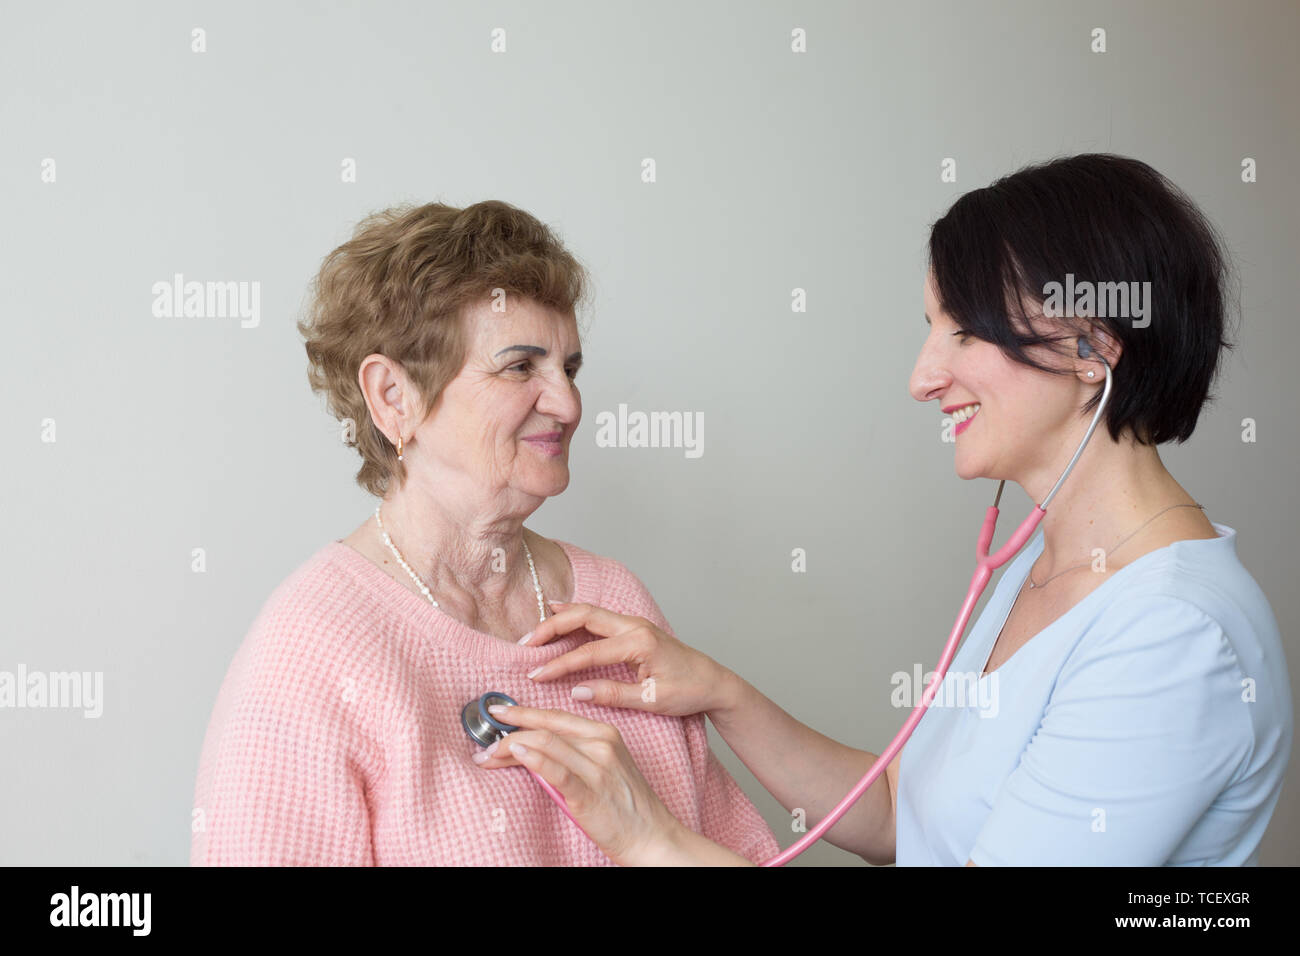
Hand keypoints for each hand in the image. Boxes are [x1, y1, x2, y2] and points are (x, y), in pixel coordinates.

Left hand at [473, 703, 686, 865]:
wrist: (653, 837)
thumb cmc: (627, 806)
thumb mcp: (604, 768)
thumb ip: (574, 754)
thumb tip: (533, 749)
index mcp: (605, 733)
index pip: (555, 716)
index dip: (523, 712)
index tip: (498, 711)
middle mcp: (601, 743)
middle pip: (546, 727)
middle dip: (510, 727)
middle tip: (484, 734)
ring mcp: (597, 766)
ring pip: (544, 743)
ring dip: (509, 747)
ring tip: (487, 755)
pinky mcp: (589, 792)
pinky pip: (556, 769)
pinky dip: (532, 758)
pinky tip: (514, 753)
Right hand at [521, 602, 734, 717]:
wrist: (714, 682)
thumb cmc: (689, 691)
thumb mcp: (651, 700)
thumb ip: (613, 694)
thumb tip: (577, 692)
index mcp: (639, 643)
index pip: (588, 652)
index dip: (559, 664)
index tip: (536, 676)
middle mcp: (635, 626)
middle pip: (584, 617)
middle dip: (551, 628)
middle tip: (526, 644)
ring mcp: (635, 623)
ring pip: (590, 612)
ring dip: (561, 619)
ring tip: (534, 629)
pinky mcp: (634, 628)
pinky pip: (599, 617)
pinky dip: (576, 616)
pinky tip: (559, 615)